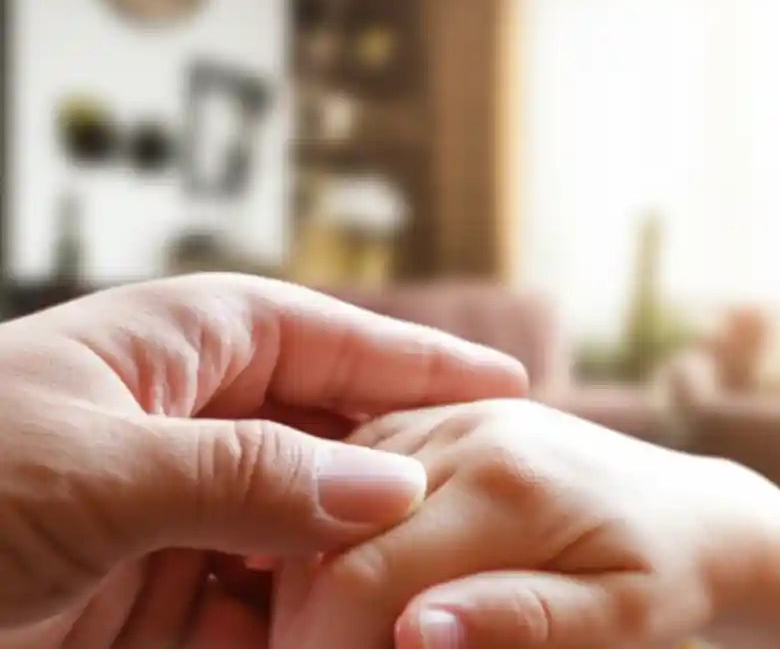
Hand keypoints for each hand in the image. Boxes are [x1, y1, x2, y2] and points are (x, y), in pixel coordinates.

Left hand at [0, 274, 525, 647]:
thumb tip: (388, 487)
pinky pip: (265, 610)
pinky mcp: (159, 605)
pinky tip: (363, 637)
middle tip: (498, 496)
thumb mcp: (95, 470)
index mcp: (172, 349)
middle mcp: (188, 425)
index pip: (324, 336)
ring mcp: (179, 518)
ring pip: (307, 534)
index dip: (417, 357)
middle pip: (332, 436)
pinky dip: (312, 629)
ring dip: (364, 563)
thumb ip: (251, 476)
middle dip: (407, 469)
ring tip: (442, 584)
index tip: (508, 380)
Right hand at [268, 400, 779, 648]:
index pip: (365, 572)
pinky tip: (363, 575)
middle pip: (334, 533)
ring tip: (349, 630)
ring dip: (319, 570)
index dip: (326, 643)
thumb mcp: (618, 622)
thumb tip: (419, 631)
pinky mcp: (449, 417)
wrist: (697, 516)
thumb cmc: (664, 581)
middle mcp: (472, 430)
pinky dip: (343, 527)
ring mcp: (456, 415)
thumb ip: (524, 621)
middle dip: (312, 613)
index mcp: (508, 485)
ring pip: (334, 496)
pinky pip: (361, 467)